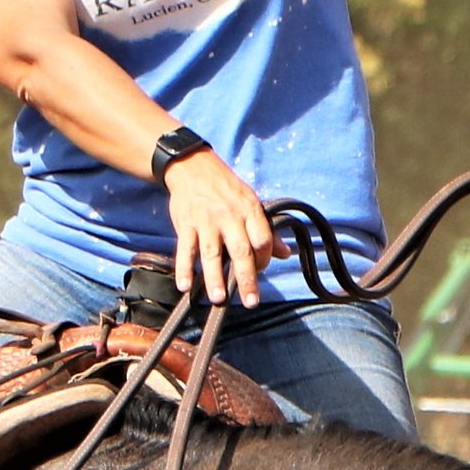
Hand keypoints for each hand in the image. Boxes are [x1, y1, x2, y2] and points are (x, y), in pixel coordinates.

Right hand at [165, 148, 277, 307]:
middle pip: (242, 252)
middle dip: (247, 279)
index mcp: (249, 210)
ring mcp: (206, 222)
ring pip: (212, 253)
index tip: (260, 271)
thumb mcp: (250, 202)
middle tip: (251, 302)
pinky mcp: (185, 225)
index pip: (263, 240)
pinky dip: (184, 268)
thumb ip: (267, 229)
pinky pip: (185, 250)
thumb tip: (286, 253)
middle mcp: (229, 217)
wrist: (192, 166)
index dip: (265, 259)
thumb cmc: (226, 188)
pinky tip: (185, 286)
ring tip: (218, 299)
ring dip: (215, 278)